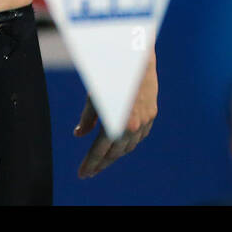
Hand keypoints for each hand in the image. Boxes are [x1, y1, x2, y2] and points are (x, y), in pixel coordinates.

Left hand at [75, 51, 155, 177]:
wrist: (136, 57)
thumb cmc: (109, 75)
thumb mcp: (93, 98)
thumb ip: (86, 119)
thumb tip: (79, 135)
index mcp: (115, 124)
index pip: (99, 151)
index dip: (90, 164)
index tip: (82, 174)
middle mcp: (132, 126)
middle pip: (115, 153)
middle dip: (102, 163)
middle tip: (91, 171)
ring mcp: (145, 120)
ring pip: (130, 146)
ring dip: (116, 154)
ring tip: (105, 159)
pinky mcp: (152, 113)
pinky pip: (141, 135)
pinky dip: (130, 142)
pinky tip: (123, 144)